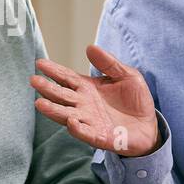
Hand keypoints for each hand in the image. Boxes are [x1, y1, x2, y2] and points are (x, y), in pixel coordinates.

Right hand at [31, 44, 159, 156]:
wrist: (149, 126)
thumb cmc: (135, 100)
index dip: (54, 70)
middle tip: (33, 80)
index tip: (39, 63)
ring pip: (67, 115)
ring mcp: (90, 121)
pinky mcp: (100, 137)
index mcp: (87, 88)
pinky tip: (71, 122)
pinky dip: (78, 129)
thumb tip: (90, 47)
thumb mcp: (127, 75)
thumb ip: (109, 63)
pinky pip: (86, 133)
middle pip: (61, 96)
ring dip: (54, 111)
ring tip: (40, 104)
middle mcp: (83, 105)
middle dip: (47, 89)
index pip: (66, 78)